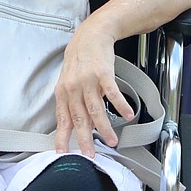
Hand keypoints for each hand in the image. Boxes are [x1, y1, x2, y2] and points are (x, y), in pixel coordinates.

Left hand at [53, 26, 134, 156]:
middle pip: (79, 118)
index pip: (62, 119)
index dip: (62, 136)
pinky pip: (112, 93)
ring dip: (104, 128)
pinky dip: (120, 105)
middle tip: (90, 155)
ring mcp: (88, 80)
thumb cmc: (79, 60)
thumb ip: (75, 103)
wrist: (90, 35)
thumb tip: (84, 125)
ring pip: (95, 109)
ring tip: (112, 141)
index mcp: (63, 91)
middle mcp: (73, 87)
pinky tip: (128, 115)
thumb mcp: (70, 81)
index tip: (63, 152)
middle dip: (84, 139)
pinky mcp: (103, 73)